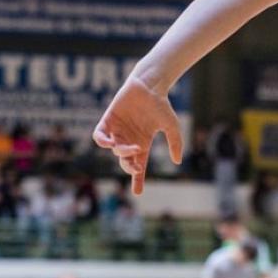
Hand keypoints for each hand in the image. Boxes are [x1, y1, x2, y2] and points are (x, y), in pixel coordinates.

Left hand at [92, 76, 183, 195]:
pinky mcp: (108, 120)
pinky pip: (99, 135)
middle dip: (130, 166)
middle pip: (125, 160)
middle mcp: (128, 140)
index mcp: (142, 144)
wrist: (150, 85)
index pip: (138, 167)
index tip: (138, 192)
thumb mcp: (172, 126)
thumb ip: (175, 143)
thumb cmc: (161, 105)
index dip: (137, 180)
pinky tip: (109, 142)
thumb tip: (177, 161)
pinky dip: (102, 141)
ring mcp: (117, 131)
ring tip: (131, 149)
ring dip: (121, 152)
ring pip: (114, 149)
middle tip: (136, 166)